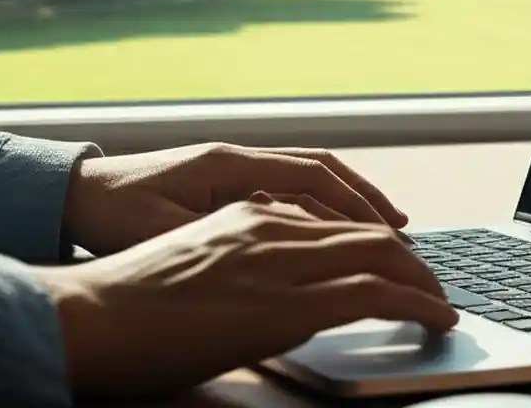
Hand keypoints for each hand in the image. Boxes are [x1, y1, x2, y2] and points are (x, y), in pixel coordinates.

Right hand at [34, 198, 457, 396]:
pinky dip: (415, 300)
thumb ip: (241, 258)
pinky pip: (370, 292)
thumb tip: (270, 283)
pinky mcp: (284, 303)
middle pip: (368, 231)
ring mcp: (279, 260)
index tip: (396, 259)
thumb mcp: (195, 260)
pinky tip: (435, 315)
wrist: (89, 317)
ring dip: (422, 279)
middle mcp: (271, 225)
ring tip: (442, 301)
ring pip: (379, 255)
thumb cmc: (128, 303)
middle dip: (411, 258)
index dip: (376, 238)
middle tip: (432, 283)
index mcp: (249, 213)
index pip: (335, 217)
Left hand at [63, 143, 407, 255]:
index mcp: (230, 164)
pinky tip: (327, 235)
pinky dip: (316, 210)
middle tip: (404, 230)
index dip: (358, 202)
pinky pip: (285, 192)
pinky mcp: (223, 185)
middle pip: (320, 170)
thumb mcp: (166, 232)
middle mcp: (238, 158)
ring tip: (380, 233)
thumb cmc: (112, 217)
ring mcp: (232, 169)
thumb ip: (223, 233)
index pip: (312, 176)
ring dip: (345, 204)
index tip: (392, 230)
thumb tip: (280, 242)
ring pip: (306, 180)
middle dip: (366, 199)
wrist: (70, 196)